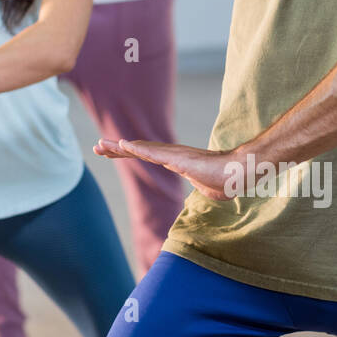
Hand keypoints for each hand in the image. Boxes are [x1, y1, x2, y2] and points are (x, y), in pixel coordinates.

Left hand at [93, 138, 235, 200]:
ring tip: (101, 145)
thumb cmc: (227, 180)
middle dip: (115, 149)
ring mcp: (174, 155)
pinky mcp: (178, 158)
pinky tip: (122, 145)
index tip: (108, 152)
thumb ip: (199, 187)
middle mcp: (171, 155)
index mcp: (175, 162)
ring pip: (141, 149)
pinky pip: (153, 152)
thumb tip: (204, 191)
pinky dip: (136, 148)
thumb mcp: (206, 189)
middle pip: (138, 150)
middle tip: (96, 146)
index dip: (126, 153)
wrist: (240, 173)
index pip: (145, 156)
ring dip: (119, 148)